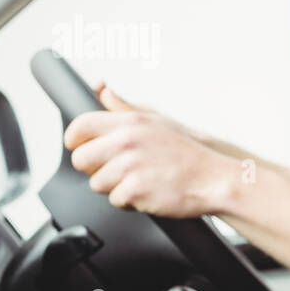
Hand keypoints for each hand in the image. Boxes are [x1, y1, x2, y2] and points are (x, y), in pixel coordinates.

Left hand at [63, 103, 237, 218]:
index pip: (80, 127)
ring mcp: (130, 168)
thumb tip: (100, 88)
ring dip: (115, 186)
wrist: (214, 179)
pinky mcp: (135, 191)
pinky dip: (130, 201)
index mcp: (129, 123)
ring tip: (139, 180)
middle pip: (81, 159)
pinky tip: (147, 192)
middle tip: (117, 170)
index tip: (81, 148)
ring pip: (96, 183)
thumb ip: (122, 107)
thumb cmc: (186, 152)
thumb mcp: (155, 121)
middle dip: (95, 168)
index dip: (75, 141)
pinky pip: (115, 200)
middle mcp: (126, 142)